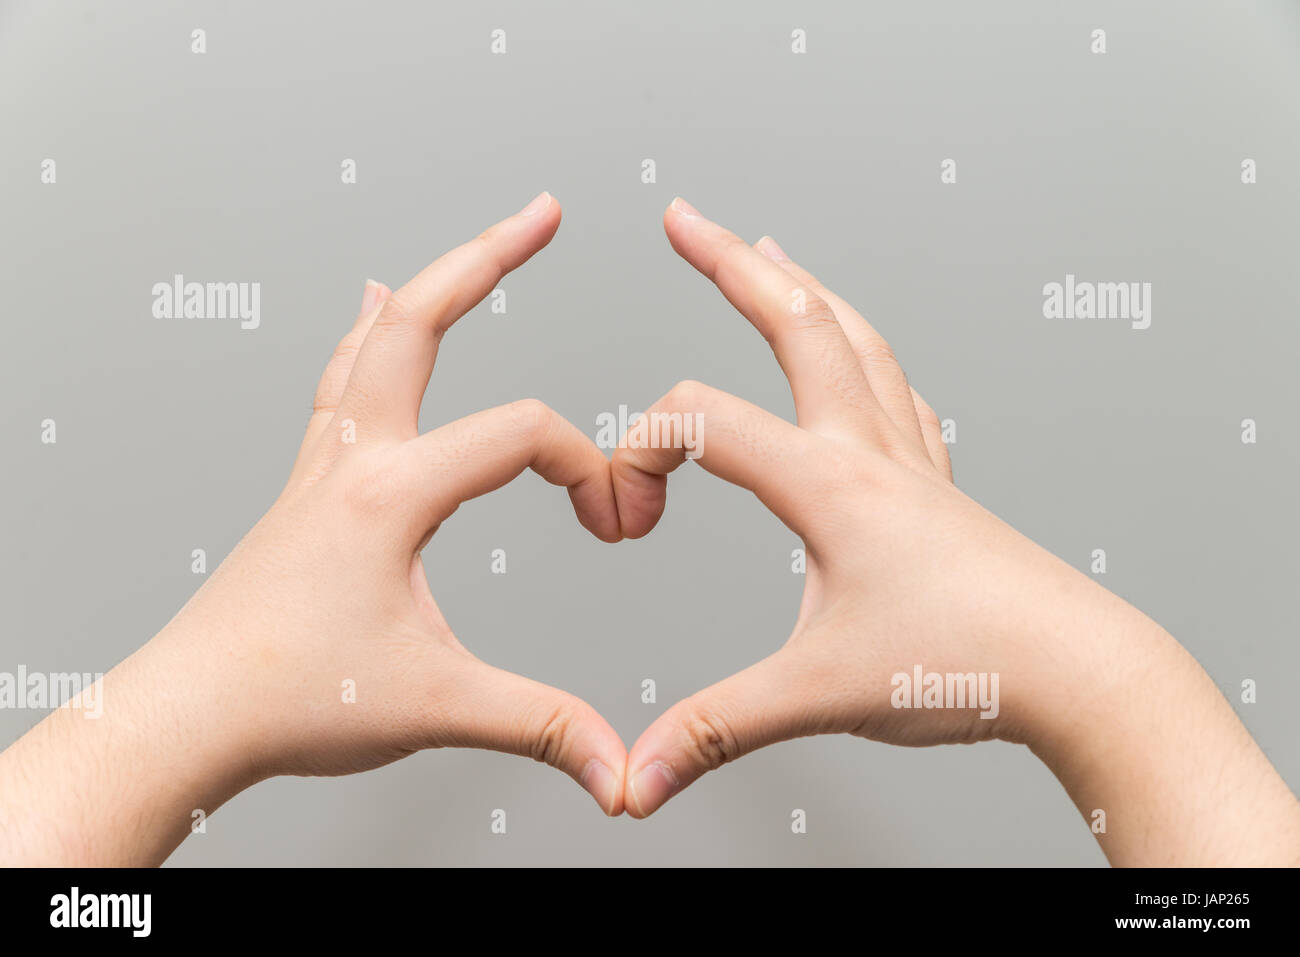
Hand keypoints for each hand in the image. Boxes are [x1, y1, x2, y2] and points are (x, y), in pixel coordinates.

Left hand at [0, 194, 627, 865]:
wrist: (189, 717)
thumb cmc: (289, 700)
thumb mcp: (436, 703)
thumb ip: (542, 725)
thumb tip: (619, 769)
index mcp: (391, 492)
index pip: (520, 435)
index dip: (589, 470)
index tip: (613, 526)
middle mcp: (352, 459)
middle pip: (423, 321)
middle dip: (488, 257)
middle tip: (541, 214)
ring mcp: (322, 467)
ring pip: (373, 344)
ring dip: (429, 289)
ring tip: (470, 249)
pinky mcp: (308, 490)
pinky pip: (340, 386)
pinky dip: (368, 342)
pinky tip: (365, 324)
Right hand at [611, 198, 1299, 864]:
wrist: (1078, 672)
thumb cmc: (968, 667)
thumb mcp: (817, 695)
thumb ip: (716, 727)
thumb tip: (639, 775)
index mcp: (830, 485)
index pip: (706, 424)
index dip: (640, 454)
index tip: (626, 517)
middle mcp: (871, 453)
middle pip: (797, 323)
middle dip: (730, 263)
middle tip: (686, 219)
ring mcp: (911, 462)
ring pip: (854, 342)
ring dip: (803, 290)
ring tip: (768, 252)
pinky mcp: (937, 488)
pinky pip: (898, 394)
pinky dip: (864, 356)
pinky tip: (862, 363)